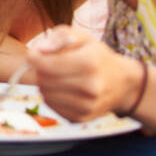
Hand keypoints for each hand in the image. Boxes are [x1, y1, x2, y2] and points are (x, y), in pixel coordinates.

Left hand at [26, 25, 141, 122]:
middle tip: (48, 65)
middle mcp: (91, 86)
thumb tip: (38, 50)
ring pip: (45, 94)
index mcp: (90, 63)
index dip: (33, 58)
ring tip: (57, 76)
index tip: (34, 54)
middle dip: (40, 70)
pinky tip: (63, 89)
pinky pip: (51, 106)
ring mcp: (88, 105)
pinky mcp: (81, 118)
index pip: (46, 65)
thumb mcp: (82, 38)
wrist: (121, 83)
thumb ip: (58, 37)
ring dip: (45, 84)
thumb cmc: (96, 56)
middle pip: (43, 80)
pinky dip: (51, 96)